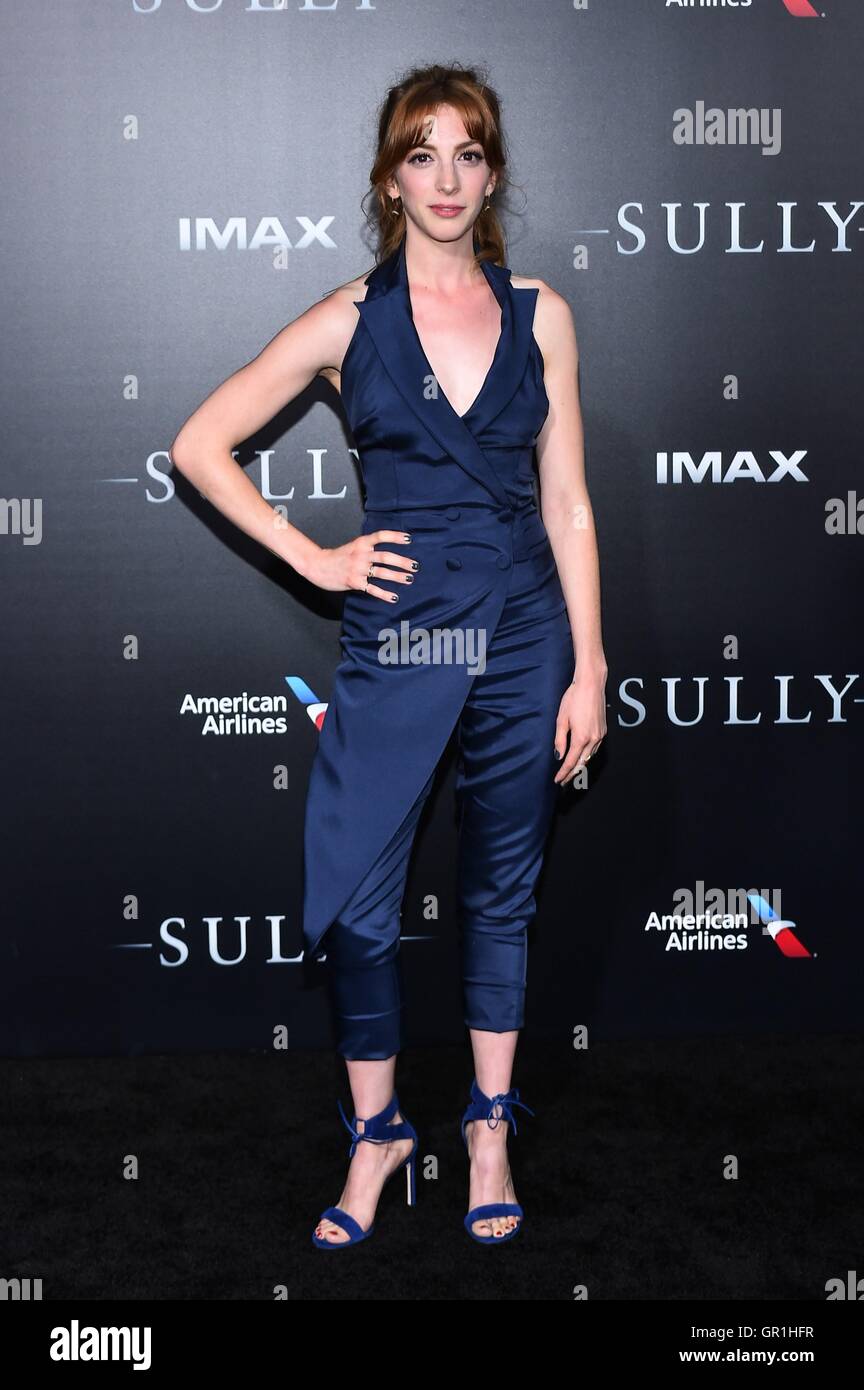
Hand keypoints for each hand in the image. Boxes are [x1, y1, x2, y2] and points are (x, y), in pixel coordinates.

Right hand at [303, 530, 418, 602]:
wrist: (318, 565)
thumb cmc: (338, 557)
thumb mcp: (353, 547)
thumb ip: (368, 548)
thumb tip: (388, 553)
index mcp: (361, 543)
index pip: (381, 536)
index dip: (395, 537)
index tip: (409, 539)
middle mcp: (360, 554)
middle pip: (385, 556)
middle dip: (402, 562)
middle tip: (415, 566)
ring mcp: (357, 568)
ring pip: (381, 572)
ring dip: (397, 576)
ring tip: (409, 579)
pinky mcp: (354, 582)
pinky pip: (372, 588)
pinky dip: (384, 594)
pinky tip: (394, 597)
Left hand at [553, 665, 606, 784]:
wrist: (591, 684)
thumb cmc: (574, 698)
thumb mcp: (562, 719)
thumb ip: (560, 739)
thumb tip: (559, 755)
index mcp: (581, 738)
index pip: (571, 762)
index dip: (564, 773)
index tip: (558, 781)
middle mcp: (593, 739)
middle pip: (582, 763)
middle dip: (572, 774)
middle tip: (563, 781)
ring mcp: (600, 735)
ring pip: (589, 757)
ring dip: (580, 766)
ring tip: (571, 772)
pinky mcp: (603, 730)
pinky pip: (594, 749)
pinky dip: (587, 756)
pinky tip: (581, 757)